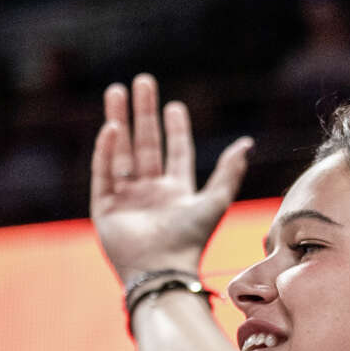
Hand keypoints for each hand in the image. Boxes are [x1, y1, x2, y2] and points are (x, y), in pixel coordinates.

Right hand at [92, 74, 251, 284]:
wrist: (161, 268)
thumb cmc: (190, 240)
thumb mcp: (215, 201)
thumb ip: (229, 172)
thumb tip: (246, 143)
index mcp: (177, 193)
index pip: (176, 153)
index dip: (175, 130)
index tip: (174, 106)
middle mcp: (151, 193)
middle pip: (146, 144)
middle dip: (143, 113)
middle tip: (142, 82)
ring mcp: (126, 198)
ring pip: (121, 151)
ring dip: (120, 121)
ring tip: (117, 91)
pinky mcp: (105, 207)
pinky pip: (103, 172)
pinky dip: (106, 150)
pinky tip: (111, 127)